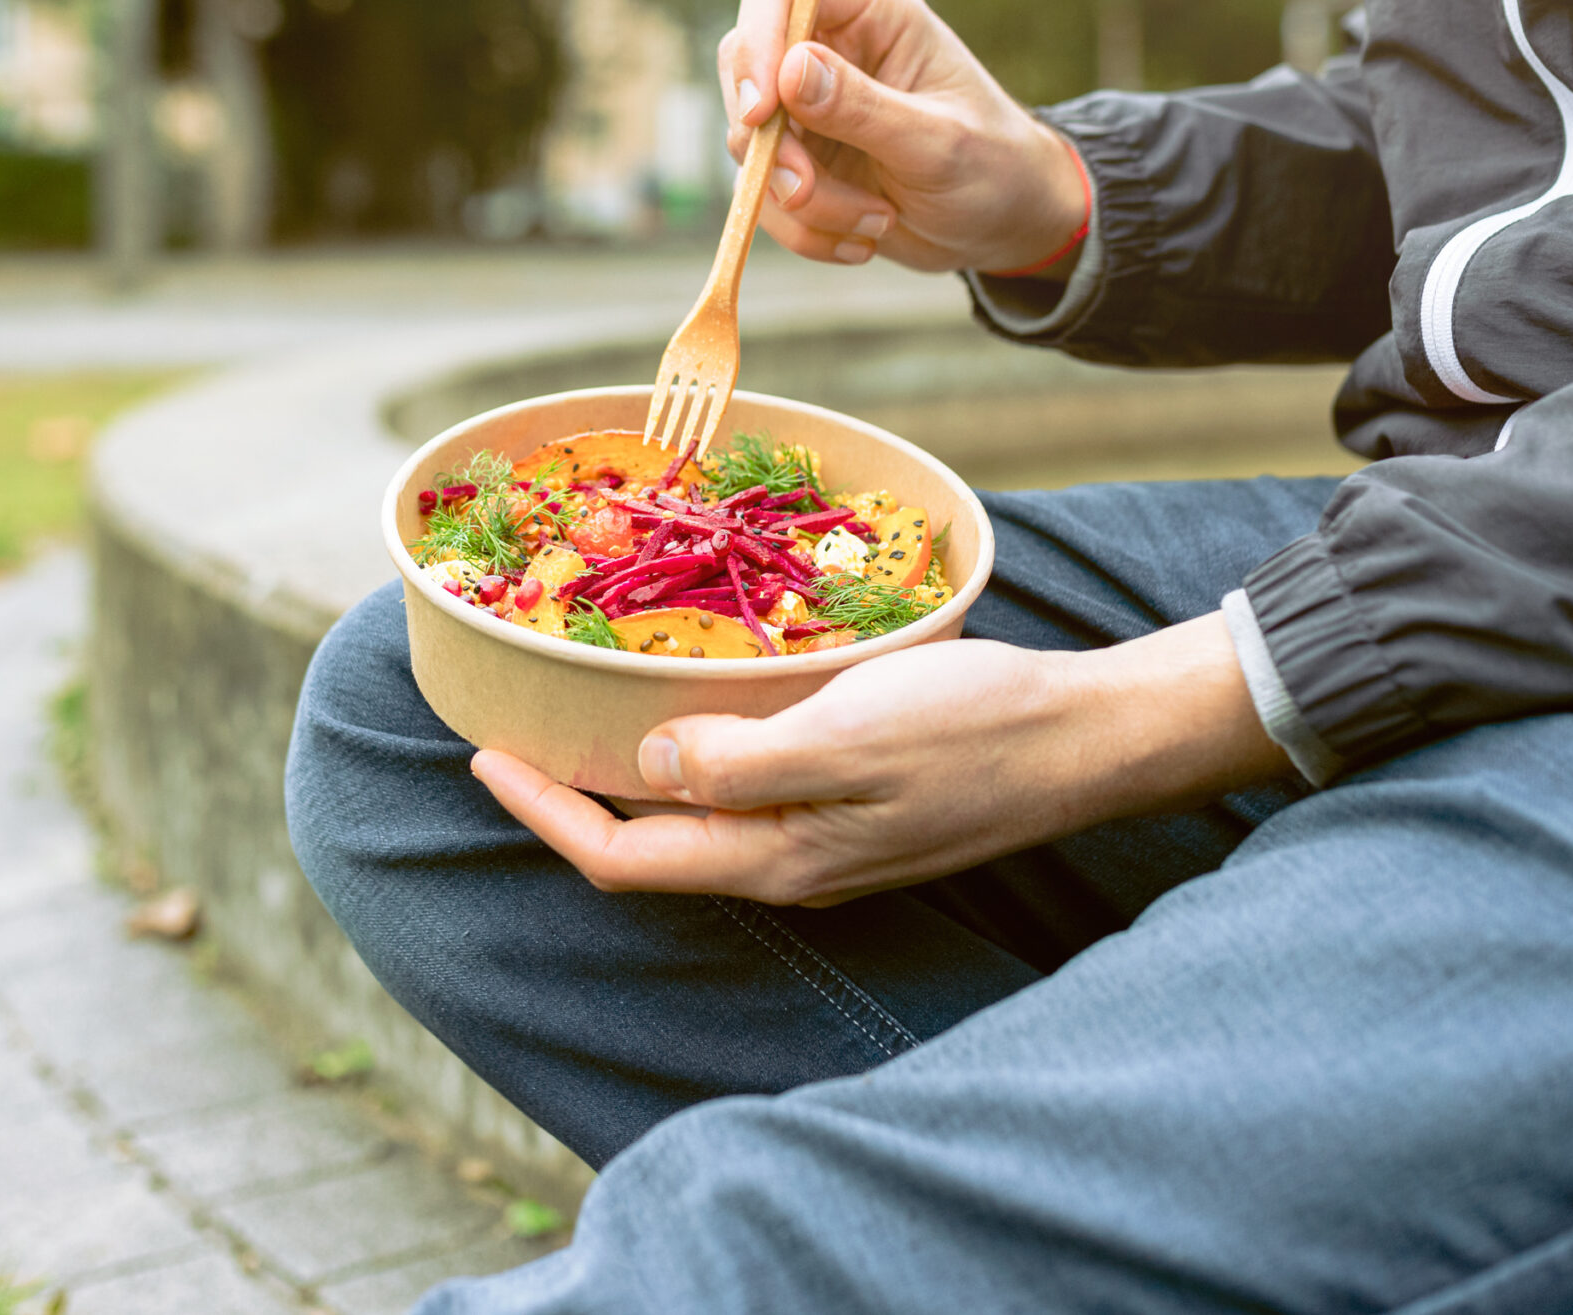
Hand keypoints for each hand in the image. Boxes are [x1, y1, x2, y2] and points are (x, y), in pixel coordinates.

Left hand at [469, 614, 1287, 905]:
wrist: (1090, 737)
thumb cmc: (978, 730)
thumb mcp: (850, 733)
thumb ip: (742, 759)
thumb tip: (647, 769)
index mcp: (777, 856)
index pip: (622, 858)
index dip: (542, 816)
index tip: (482, 759)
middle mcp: (789, 863)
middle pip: (648, 851)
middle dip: (569, 802)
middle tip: (514, 732)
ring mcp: (825, 840)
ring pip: (694, 825)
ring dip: (629, 782)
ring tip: (581, 719)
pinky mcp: (855, 808)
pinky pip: (744, 794)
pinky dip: (694, 759)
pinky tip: (692, 708)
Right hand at [717, 0, 1086, 273]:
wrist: (1006, 224)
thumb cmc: (995, 165)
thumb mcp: (938, 142)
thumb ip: (864, 108)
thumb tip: (789, 71)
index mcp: (872, 13)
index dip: (756, 38)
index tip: (764, 113)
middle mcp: (830, 49)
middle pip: (742, 66)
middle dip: (769, 144)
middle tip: (807, 191)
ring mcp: (808, 108)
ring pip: (750, 144)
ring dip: (802, 201)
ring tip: (875, 220)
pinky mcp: (801, 161)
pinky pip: (764, 195)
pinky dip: (805, 230)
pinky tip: (862, 242)